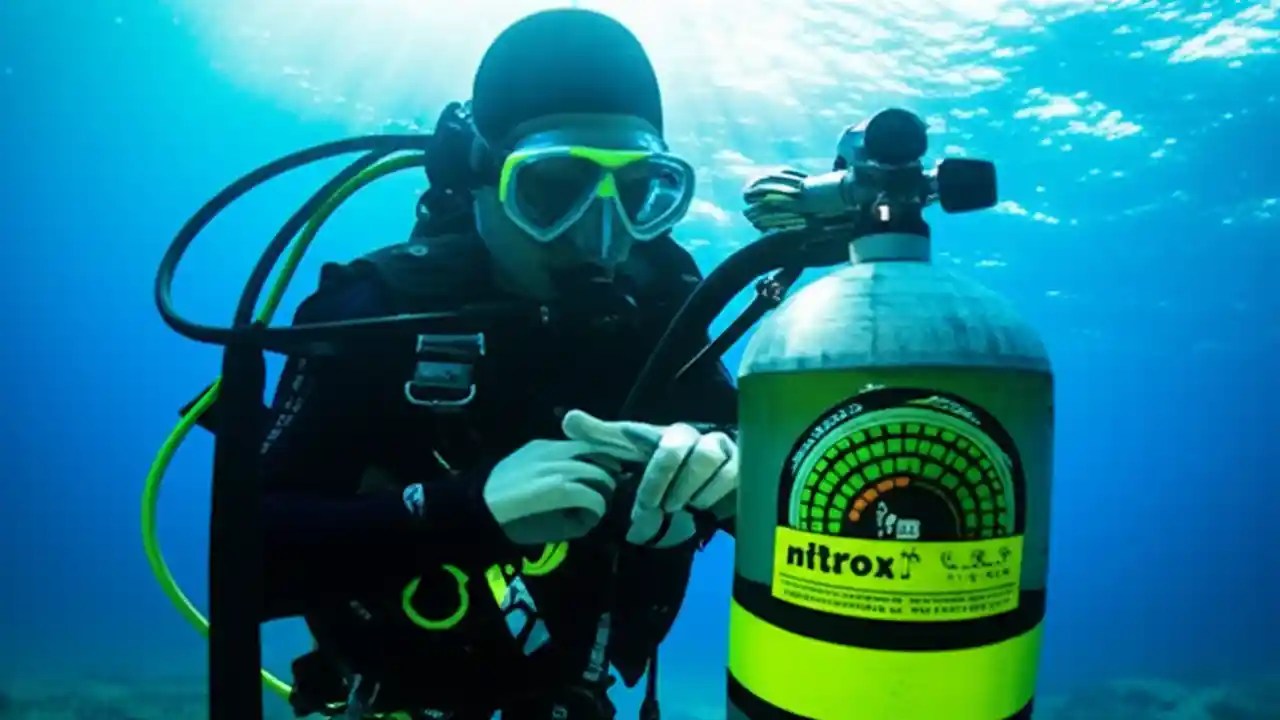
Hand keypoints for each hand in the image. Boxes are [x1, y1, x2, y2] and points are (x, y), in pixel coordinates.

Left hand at [484, 439, 619, 545]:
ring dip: (600, 460)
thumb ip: (575, 523)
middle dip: (606, 482)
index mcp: (558, 491)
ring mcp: (546, 450)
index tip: (600, 511)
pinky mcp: (537, 443)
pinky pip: (568, 443)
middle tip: (609, 491)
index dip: (601, 505)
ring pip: (586, 449)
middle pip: (595, 469)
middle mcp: (556, 466)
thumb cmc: (513, 523)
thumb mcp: (547, 532)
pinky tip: (583, 459)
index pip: (593, 495)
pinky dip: (581, 451)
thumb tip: (591, 513)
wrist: (479, 502)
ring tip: (605, 470)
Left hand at [561, 410, 737, 547]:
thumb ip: (602, 436)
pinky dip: (719, 495)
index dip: (658, 476)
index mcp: (674, 435)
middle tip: (664, 508)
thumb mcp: (628, 452)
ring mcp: (726, 453)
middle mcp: (703, 439)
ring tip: (684, 508)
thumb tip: (568, 419)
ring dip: (699, 492)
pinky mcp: (743, 470)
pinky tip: (704, 507)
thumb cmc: (658, 468)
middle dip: (680, 486)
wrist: (696, 487)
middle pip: (702, 454)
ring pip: (721, 466)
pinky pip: (737, 478)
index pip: (670, 445)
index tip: (646, 503)